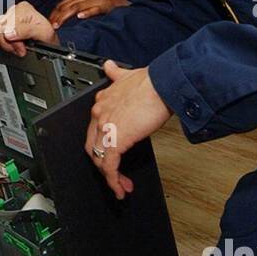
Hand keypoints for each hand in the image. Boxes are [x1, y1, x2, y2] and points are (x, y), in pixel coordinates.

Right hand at [0, 1, 56, 56]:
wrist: (49, 41)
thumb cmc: (48, 36)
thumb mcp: (43, 33)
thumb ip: (25, 31)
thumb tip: (7, 33)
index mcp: (23, 9)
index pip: (3, 26)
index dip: (11, 41)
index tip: (21, 48)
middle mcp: (13, 10)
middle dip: (6, 43)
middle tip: (19, 48)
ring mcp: (6, 16)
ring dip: (1, 42)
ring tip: (14, 46)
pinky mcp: (1, 23)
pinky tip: (9, 43)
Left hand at [49, 0, 129, 28]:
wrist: (121, 3)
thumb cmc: (103, 5)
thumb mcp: (86, 3)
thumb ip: (74, 6)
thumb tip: (59, 15)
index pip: (62, 3)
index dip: (54, 13)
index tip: (48, 22)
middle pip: (67, 5)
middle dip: (57, 16)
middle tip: (51, 25)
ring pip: (77, 6)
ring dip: (66, 16)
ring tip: (59, 23)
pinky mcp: (104, 4)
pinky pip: (94, 8)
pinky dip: (87, 12)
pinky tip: (81, 17)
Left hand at [86, 60, 172, 199]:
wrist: (162, 85)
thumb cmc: (151, 82)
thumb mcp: (127, 75)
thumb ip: (116, 74)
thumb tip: (110, 67)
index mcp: (101, 102)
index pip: (94, 130)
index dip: (102, 145)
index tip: (113, 154)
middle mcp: (99, 114)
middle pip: (93, 147)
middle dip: (102, 163)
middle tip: (115, 174)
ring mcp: (105, 128)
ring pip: (99, 159)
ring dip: (110, 176)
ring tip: (122, 185)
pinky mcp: (115, 141)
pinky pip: (109, 167)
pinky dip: (113, 181)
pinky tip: (121, 188)